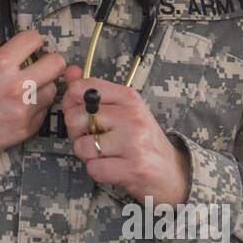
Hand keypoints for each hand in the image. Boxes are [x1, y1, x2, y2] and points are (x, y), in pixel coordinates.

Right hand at [0, 30, 65, 165]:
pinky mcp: (26, 129)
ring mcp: (24, 110)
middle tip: (38, 66)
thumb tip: (11, 43)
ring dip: (42, 87)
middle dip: (48, 61)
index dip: (31, 41)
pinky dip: (34, 108)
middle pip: (57, 64)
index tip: (29, 46)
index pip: (35, 39)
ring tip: (24, 91)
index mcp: (0, 64)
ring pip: (52, 90)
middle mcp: (17, 86)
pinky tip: (16, 108)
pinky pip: (43, 111)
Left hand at [59, 65, 191, 204]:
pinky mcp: (133, 167)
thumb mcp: (123, 109)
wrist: (173, 172)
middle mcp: (131, 116)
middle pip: (76, 118)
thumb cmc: (143, 139)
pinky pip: (94, 168)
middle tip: (95, 139)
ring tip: (107, 154)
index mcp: (128, 97)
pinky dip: (98, 171)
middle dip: (77, 134)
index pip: (82, 88)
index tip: (81, 114)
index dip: (71, 103)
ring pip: (82, 146)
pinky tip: (113, 167)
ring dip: (88, 155)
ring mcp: (133, 142)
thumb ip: (93, 91)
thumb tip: (70, 71)